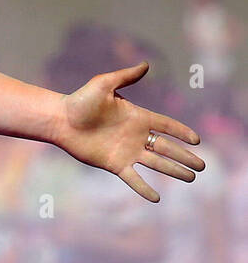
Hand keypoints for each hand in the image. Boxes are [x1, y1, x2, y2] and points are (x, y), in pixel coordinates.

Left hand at [53, 61, 204, 201]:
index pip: (167, 126)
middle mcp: (135, 136)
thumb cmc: (79, 100)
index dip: (182, 132)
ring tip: (191, 178)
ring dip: (174, 171)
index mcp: (138, 117)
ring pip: (157, 164)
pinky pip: (133, 178)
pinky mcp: (114, 164)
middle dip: (185, 157)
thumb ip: (125, 76)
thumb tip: (146, 64)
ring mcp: (126, 151)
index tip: (197, 140)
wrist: (60, 120)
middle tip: (202, 166)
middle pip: (167, 148)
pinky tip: (157, 198)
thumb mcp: (104, 84)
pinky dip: (144, 188)